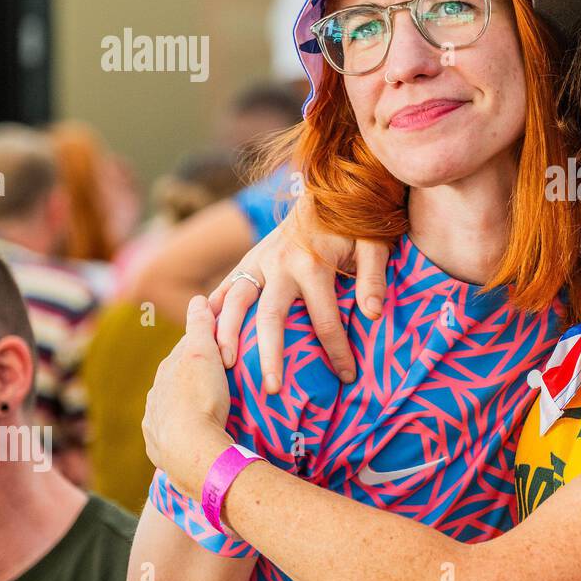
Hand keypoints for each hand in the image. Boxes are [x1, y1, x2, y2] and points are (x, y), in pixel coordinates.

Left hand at [142, 296, 235, 499]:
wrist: (191, 449)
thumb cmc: (202, 398)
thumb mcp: (204, 355)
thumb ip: (201, 327)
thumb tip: (198, 298)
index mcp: (168, 370)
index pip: (186, 349)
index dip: (204, 344)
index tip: (220, 341)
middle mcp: (157, 393)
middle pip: (177, 378)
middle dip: (192, 374)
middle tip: (217, 375)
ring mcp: (155, 420)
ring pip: (171, 405)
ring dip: (185, 403)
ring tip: (206, 407)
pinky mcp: (158, 445)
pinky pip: (169, 431)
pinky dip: (180, 428)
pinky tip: (191, 432)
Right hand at [208, 195, 391, 390]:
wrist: (326, 190)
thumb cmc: (355, 224)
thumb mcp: (375, 245)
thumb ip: (373, 278)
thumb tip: (373, 315)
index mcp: (313, 265)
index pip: (325, 319)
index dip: (336, 351)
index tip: (346, 376)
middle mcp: (280, 264)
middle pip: (270, 318)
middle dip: (270, 356)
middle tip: (272, 390)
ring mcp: (259, 262)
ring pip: (236, 303)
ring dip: (227, 336)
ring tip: (225, 369)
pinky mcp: (247, 261)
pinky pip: (225, 289)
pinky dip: (213, 313)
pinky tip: (206, 339)